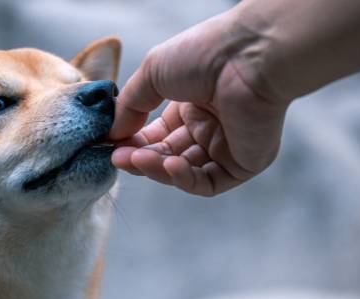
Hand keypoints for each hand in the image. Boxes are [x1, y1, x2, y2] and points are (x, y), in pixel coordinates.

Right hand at [109, 8, 288, 195]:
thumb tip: (112, 136)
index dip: (133, 143)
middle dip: (141, 159)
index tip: (111, 146)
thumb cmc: (204, 55)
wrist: (248, 57)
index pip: (157, 135)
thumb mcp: (153, 73)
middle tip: (119, 158)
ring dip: (158, 169)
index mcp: (192, 105)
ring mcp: (227, 147)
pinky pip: (208, 183)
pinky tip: (170, 165)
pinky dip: (185, 179)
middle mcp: (210, 127)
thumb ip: (130, 106)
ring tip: (137, 160)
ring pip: (185, 172)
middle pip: (167, 156)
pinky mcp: (244, 163)